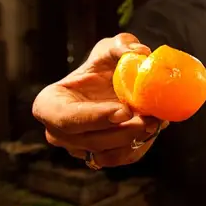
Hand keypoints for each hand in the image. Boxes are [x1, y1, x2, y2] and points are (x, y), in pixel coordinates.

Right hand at [32, 33, 167, 167]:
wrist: (113, 85)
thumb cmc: (104, 66)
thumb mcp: (110, 48)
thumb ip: (122, 46)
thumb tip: (140, 52)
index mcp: (49, 104)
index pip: (66, 117)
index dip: (95, 117)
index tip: (124, 111)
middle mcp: (58, 132)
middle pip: (90, 140)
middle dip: (123, 131)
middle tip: (150, 119)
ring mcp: (77, 148)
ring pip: (107, 154)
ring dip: (134, 140)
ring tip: (156, 121)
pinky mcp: (99, 157)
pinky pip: (119, 159)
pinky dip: (138, 147)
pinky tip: (153, 130)